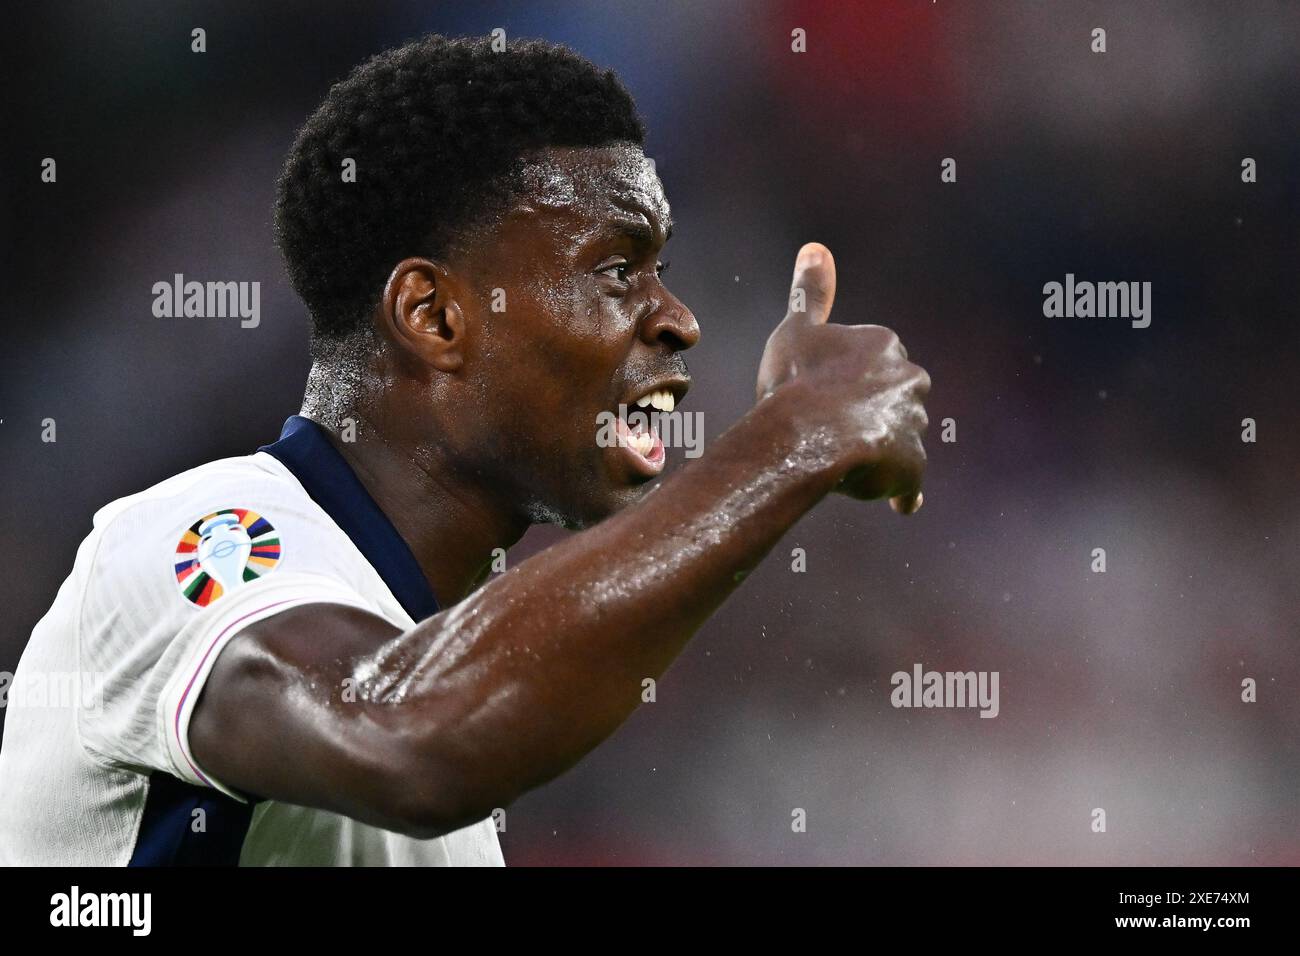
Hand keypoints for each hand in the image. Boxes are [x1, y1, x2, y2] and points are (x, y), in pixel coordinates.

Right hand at [755, 243, 929, 513]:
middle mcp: (910, 381)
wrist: (806, 435)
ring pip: (901, 440)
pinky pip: (909, 485)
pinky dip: (902, 493)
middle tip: (829, 430)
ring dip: (882, 452)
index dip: (841, 381)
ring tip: (845, 465)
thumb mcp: (796, 330)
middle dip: (869, 415)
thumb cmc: (796, 381)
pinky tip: (895, 503)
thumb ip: (810, 292)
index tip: (817, 394)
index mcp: (885, 346)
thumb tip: (815, 247)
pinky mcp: (912, 469)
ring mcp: (914, 427)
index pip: (870, 363)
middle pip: (891, 400)